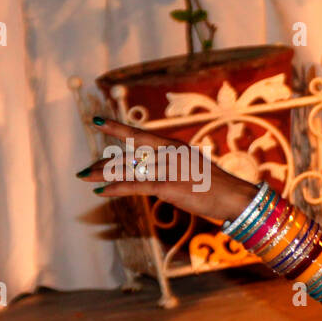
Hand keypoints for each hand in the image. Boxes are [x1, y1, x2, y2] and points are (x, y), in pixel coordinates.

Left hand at [75, 117, 256, 221]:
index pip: (140, 135)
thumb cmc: (218, 187)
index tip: (97, 122)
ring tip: (85, 177)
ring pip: (129, 169)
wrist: (235, 198)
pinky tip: (101, 191)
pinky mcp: (170, 186)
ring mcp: (169, 169)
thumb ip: (174, 166)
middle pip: (129, 155)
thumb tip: (157, 170)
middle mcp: (169, 154)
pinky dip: (117, 188)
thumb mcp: (194, 168)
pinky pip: (137, 186)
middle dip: (104, 162)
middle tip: (85, 169)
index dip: (117, 129)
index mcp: (175, 146)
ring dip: (104, 174)